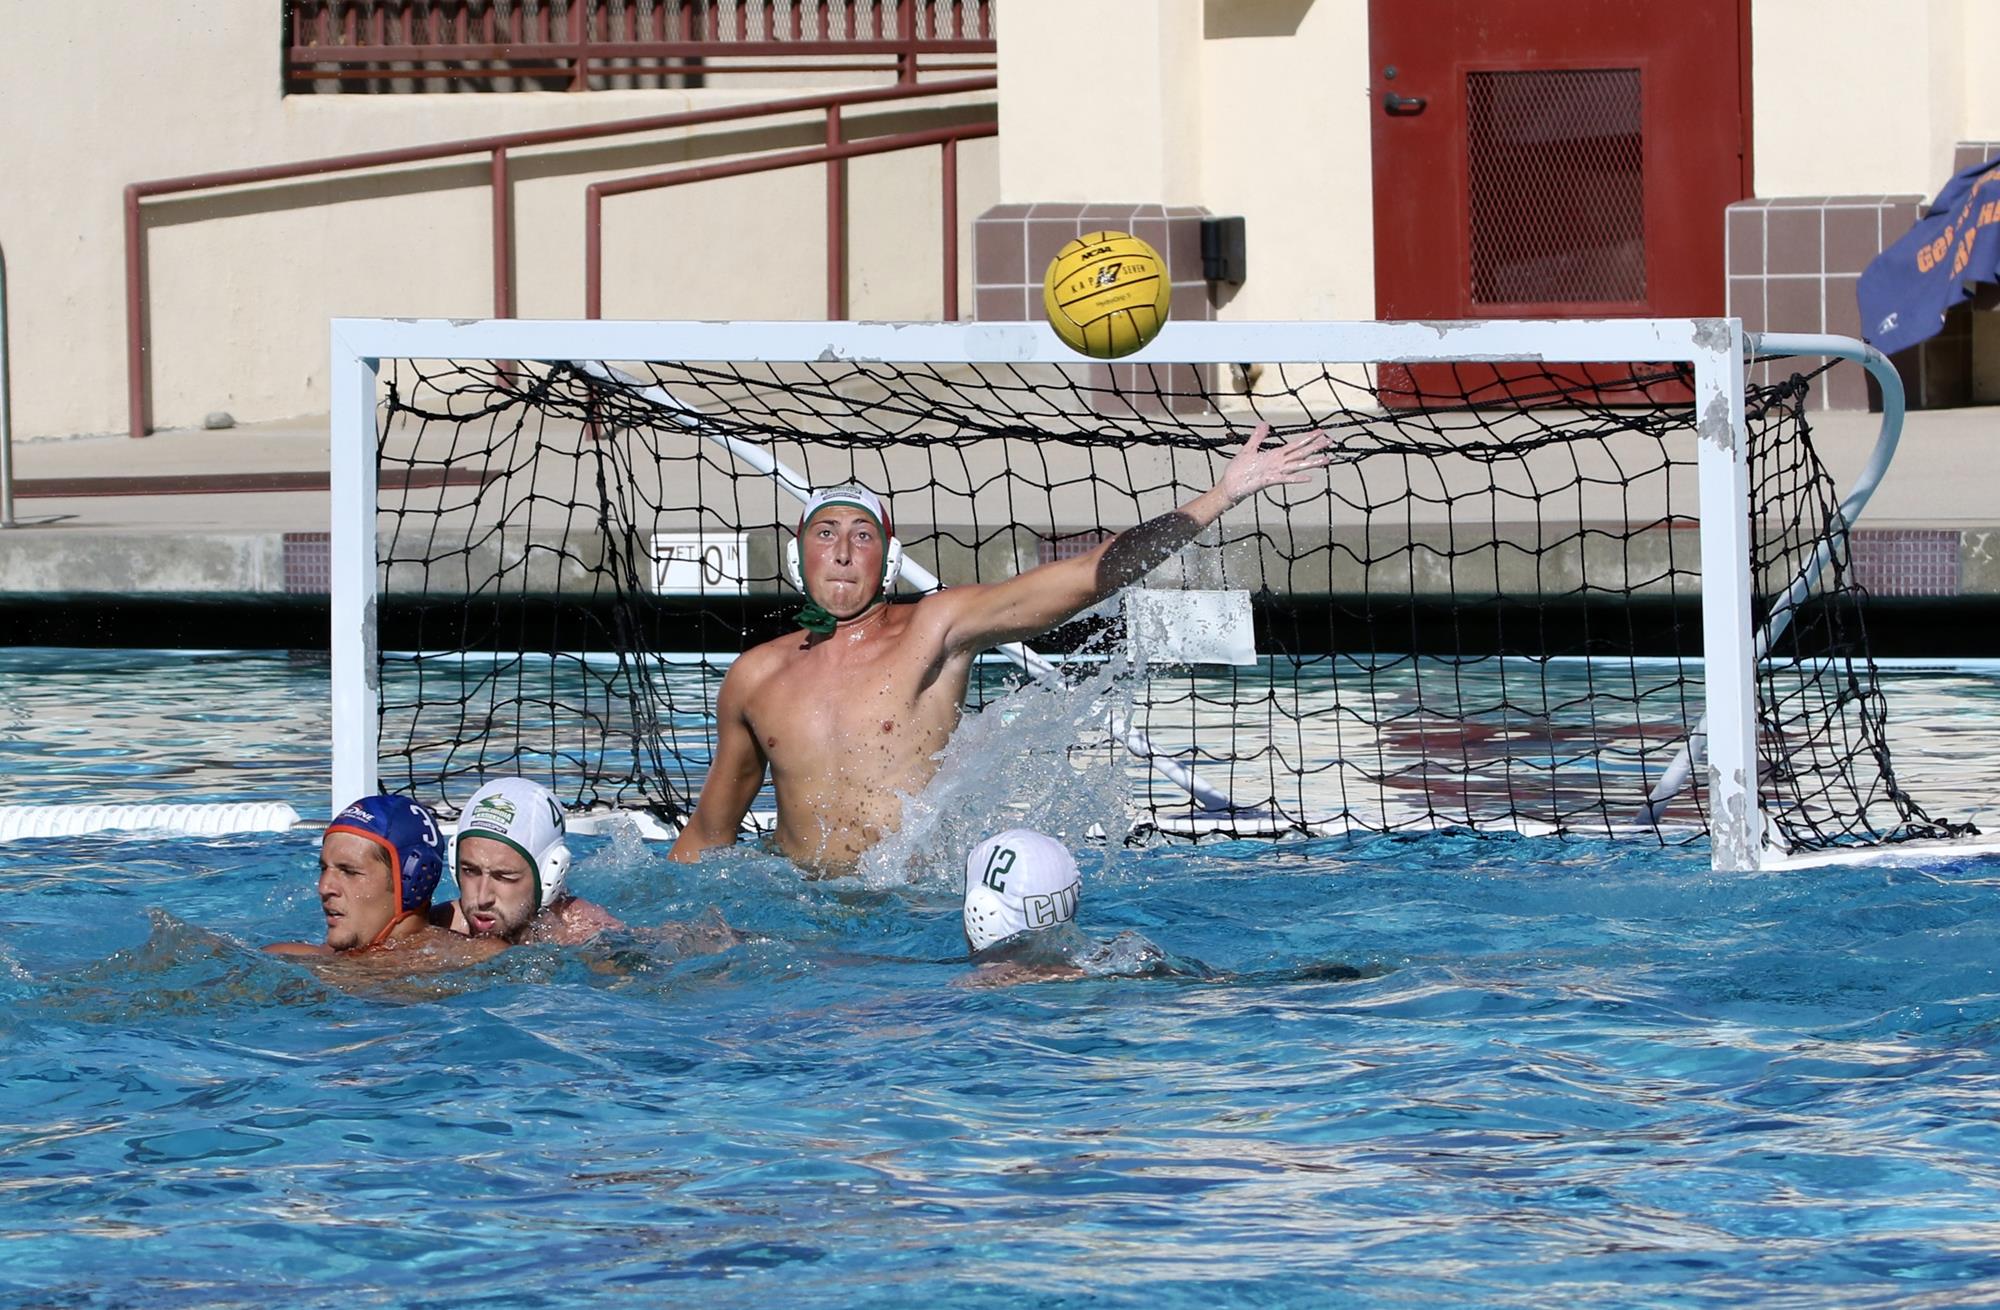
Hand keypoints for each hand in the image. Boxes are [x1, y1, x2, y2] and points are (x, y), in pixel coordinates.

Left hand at [1216, 422, 1331, 506]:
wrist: (1229, 485)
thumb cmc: (1238, 470)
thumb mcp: (1249, 449)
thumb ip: (1258, 437)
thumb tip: (1264, 423)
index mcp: (1275, 455)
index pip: (1295, 445)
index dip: (1308, 439)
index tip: (1320, 432)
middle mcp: (1279, 463)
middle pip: (1301, 453)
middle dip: (1315, 447)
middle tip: (1330, 441)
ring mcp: (1276, 472)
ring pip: (1298, 466)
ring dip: (1312, 463)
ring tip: (1326, 460)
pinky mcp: (1270, 480)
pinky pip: (1286, 479)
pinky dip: (1297, 478)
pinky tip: (1309, 478)